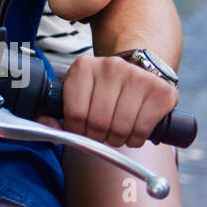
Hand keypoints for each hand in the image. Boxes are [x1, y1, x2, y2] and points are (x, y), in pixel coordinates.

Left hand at [58, 54, 178, 147]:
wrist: (140, 68)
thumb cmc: (105, 88)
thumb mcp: (78, 91)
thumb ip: (58, 111)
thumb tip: (47, 127)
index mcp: (84, 67)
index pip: (75, 112)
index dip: (77, 130)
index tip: (82, 131)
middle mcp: (111, 67)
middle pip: (98, 122)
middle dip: (98, 137)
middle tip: (101, 134)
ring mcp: (138, 77)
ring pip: (120, 128)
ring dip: (117, 140)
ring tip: (116, 133)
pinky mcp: (160, 91)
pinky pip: (142, 130)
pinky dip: (136, 139)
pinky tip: (133, 132)